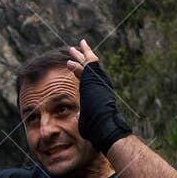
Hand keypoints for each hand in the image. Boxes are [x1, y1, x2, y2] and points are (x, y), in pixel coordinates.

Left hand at [67, 40, 131, 155]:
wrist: (105, 125)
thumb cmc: (98, 128)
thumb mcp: (87, 120)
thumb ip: (83, 115)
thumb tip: (78, 117)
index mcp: (98, 93)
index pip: (89, 79)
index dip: (82, 71)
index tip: (75, 65)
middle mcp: (100, 85)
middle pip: (90, 68)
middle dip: (82, 58)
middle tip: (75, 49)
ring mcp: (98, 82)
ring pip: (89, 64)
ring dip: (80, 56)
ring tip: (72, 48)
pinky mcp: (94, 81)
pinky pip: (87, 67)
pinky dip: (79, 61)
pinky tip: (71, 58)